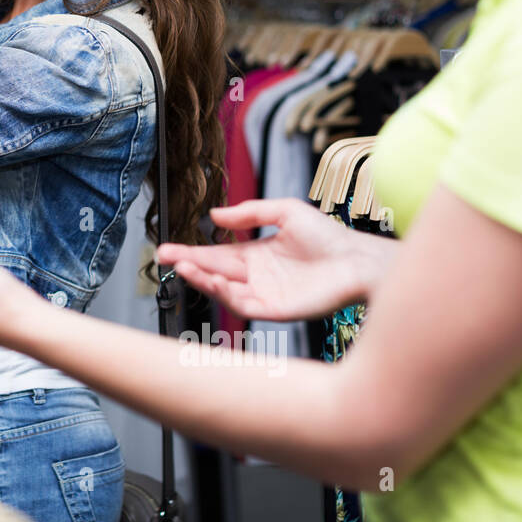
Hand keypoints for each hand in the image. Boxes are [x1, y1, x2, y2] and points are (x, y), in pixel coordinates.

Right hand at [156, 198, 386, 320]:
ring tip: (183, 266)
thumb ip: (249, 213)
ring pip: (223, 290)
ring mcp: (264, 295)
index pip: (216, 255)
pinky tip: (213, 280)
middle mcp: (256, 277)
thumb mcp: (285, 211)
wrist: (358, 260)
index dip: (191, 252)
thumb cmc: (329, 236)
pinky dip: (225, 295)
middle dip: (187, 265)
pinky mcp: (275, 310)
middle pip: (214, 272)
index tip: (166, 249)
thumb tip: (215, 214)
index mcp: (256, 256)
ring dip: (202, 279)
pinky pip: (243, 305)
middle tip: (163, 257)